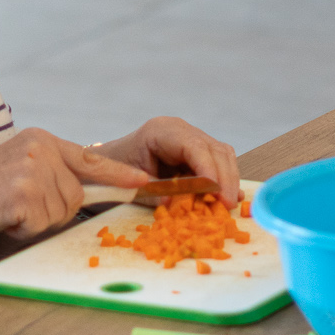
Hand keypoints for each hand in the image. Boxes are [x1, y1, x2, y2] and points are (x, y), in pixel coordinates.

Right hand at [0, 127, 109, 240]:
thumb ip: (53, 172)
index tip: (141, 181)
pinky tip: (4, 215)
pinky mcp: (24, 193)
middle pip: (76, 194)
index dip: (117, 173)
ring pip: (61, 212)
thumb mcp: (22, 166)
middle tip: (18, 204)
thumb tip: (88, 192)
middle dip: (52, 210)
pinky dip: (24, 229)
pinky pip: (42, 224)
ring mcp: (33, 170)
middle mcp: (42, 149)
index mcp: (43, 140)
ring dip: (37, 220)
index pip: (90, 157)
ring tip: (9, 208)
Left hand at [90, 117, 241, 204]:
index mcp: (161, 131)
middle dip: (224, 178)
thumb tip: (173, 204)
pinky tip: (229, 197)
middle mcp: (180, 130)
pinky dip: (224, 179)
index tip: (216, 192)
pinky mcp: (196, 150)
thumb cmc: (113, 170)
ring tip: (228, 204)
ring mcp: (190, 138)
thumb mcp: (127, 182)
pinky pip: (218, 161)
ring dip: (228, 179)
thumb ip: (150, 192)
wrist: (105, 163)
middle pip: (214, 149)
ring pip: (222, 154)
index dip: (209, 169)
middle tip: (227, 204)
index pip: (194, 146)